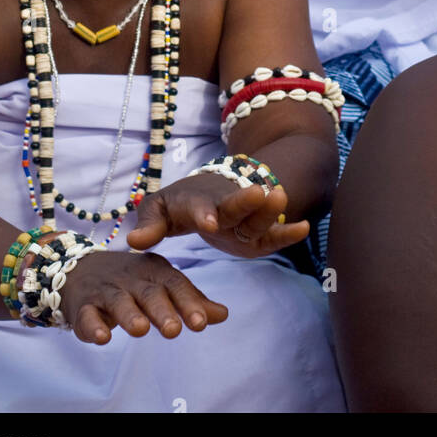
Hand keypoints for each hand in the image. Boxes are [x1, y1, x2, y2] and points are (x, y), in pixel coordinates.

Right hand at [59, 249, 228, 345]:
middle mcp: (132, 278)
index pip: (175, 284)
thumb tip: (223, 314)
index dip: (188, 302)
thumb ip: (190, 301)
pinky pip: (87, 314)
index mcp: (155, 271)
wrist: (81, 269)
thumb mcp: (161, 285)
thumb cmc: (132, 282)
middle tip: (174, 331)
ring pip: (119, 301)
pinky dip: (93, 326)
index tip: (202, 323)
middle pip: (149, 293)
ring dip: (129, 315)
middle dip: (162, 310)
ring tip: (141, 330)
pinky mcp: (83, 305)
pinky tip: (102, 338)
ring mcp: (107, 290)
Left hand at [127, 173, 309, 258]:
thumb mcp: (158, 211)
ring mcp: (243, 220)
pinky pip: (273, 234)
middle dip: (245, 201)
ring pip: (256, 217)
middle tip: (257, 192)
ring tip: (280, 196)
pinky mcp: (257, 235)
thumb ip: (148, 226)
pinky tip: (303, 227)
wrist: (207, 193)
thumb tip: (133, 243)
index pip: (199, 209)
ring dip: (268, 209)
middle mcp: (223, 208)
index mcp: (195, 203)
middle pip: (235, 205)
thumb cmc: (178, 205)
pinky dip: (287, 232)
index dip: (204, 214)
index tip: (209, 222)